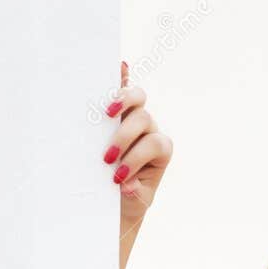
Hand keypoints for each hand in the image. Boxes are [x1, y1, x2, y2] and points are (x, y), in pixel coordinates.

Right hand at [107, 61, 172, 266]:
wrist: (119, 198)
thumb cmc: (128, 199)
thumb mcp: (135, 202)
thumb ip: (135, 194)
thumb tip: (127, 185)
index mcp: (161, 149)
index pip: (155, 144)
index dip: (138, 157)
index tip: (118, 177)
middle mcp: (150, 129)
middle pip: (143, 118)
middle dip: (124, 137)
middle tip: (107, 158)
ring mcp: (134, 117)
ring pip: (136, 99)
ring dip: (121, 103)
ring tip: (106, 115)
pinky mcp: (118, 111)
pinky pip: (122, 88)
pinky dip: (121, 77)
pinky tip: (119, 66)